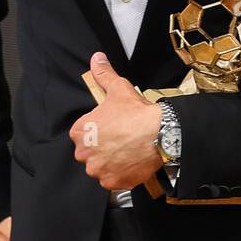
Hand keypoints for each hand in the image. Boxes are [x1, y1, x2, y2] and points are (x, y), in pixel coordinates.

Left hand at [69, 52, 163, 191]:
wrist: (160, 132)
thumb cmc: (137, 112)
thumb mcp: (118, 88)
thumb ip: (104, 74)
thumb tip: (96, 59)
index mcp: (80, 131)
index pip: (84, 133)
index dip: (99, 130)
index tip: (113, 127)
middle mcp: (84, 154)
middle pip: (91, 152)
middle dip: (104, 147)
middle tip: (123, 139)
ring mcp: (98, 170)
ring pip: (102, 167)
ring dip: (112, 161)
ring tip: (129, 150)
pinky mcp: (113, 182)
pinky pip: (114, 180)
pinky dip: (122, 173)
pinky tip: (133, 161)